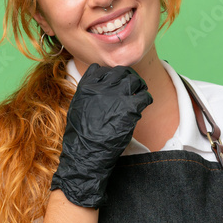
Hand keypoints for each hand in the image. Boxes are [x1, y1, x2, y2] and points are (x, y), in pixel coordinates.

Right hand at [51, 64, 152, 207]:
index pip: (101, 69)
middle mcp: (102, 87)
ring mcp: (117, 96)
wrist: (86, 153)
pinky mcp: (130, 108)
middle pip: (120, 72)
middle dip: (127, 76)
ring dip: (139, 85)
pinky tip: (145, 103)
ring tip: (141, 90)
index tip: (114, 80)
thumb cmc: (79, 136)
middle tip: (132, 84)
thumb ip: (86, 94)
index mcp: (87, 86)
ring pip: (134, 80)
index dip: (109, 75)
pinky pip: (144, 96)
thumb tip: (96, 89)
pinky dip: (146, 98)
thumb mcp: (76, 108)